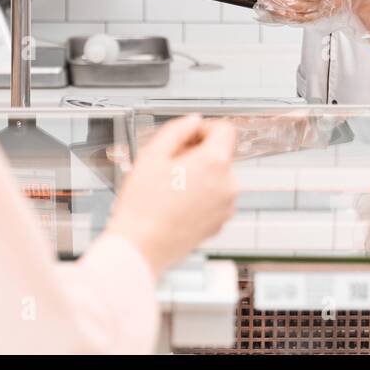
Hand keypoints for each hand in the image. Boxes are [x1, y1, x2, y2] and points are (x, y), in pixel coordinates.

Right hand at [104, 114, 237, 276]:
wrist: (141, 248)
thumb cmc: (142, 206)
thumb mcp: (152, 155)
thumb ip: (177, 130)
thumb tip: (193, 122)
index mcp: (214, 163)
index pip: (225, 129)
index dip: (205, 128)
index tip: (189, 135)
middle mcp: (228, 184)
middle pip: (220, 154)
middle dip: (198, 153)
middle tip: (169, 163)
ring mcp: (226, 207)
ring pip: (217, 177)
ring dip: (199, 175)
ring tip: (169, 187)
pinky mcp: (220, 223)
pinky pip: (214, 198)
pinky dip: (200, 195)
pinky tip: (175, 203)